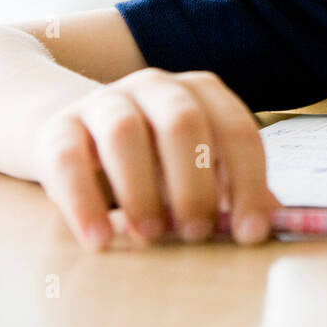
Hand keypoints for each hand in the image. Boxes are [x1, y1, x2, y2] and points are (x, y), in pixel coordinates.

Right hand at [31, 68, 280, 249]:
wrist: (69, 130)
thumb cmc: (150, 157)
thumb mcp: (194, 166)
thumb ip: (232, 189)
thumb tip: (270, 223)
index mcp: (200, 92)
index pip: (236, 130)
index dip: (249, 182)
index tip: (250, 232)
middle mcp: (155, 86)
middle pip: (183, 123)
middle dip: (195, 184)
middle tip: (197, 233)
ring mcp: (103, 101)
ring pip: (124, 133)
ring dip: (142, 190)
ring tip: (152, 236)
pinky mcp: (56, 128)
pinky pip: (67, 160)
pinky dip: (84, 203)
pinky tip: (100, 239)